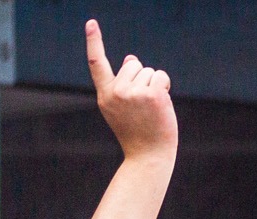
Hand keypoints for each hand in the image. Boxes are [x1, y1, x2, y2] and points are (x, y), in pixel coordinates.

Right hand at [85, 20, 176, 162]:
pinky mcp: (152, 95)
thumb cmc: (138, 132)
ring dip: (154, 85)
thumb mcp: (122, 108)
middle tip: (142, 106)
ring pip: (148, 71)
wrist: (148, 156)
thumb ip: (122, 84)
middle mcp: (116, 93)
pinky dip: (165, 86)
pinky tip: (161, 104)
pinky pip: (161, 76)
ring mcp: (133, 94)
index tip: (91, 23)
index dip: (94, 42)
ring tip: (151, 109)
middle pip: (133, 64)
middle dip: (142, 79)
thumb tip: (130, 58)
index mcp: (105, 96)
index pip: (97, 64)